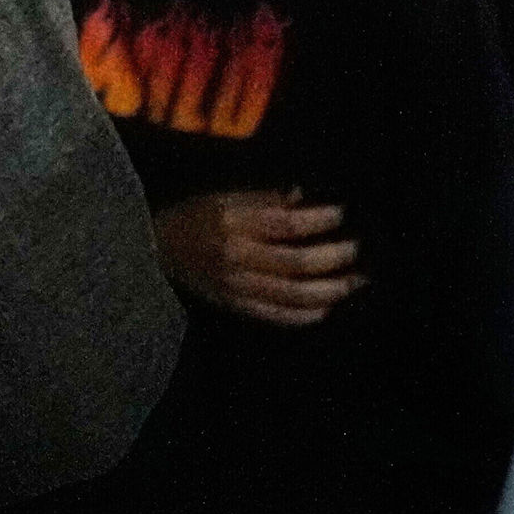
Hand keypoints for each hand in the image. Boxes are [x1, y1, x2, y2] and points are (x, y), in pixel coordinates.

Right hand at [155, 188, 364, 327]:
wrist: (156, 253)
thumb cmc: (192, 218)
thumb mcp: (222, 197)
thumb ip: (263, 198)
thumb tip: (304, 197)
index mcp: (233, 225)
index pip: (286, 225)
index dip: (319, 220)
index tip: (342, 213)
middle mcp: (237, 259)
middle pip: (297, 264)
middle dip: (334, 257)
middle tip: (357, 248)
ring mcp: (238, 288)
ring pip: (294, 295)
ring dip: (331, 290)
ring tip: (355, 281)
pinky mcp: (238, 308)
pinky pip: (279, 317)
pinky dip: (307, 315)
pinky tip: (328, 307)